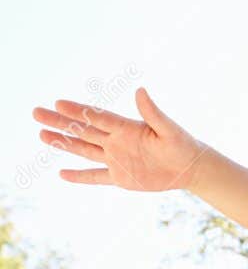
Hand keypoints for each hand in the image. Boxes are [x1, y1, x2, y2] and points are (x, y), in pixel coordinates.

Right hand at [31, 87, 206, 191]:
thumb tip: (140, 90)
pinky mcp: (120, 177)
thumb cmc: (182, 144)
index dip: (78, 111)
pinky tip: (62, 173)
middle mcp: (116, 141)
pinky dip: (80, 176)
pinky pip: (96, 176)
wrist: (189, 167)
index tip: (58, 103)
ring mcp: (116, 159)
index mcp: (125, 127)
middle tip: (36, 112)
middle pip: (83, 130)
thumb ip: (152, 112)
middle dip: (60, 122)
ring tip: (42, 134)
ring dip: (63, 143)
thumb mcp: (169, 129)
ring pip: (84, 150)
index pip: (96, 117)